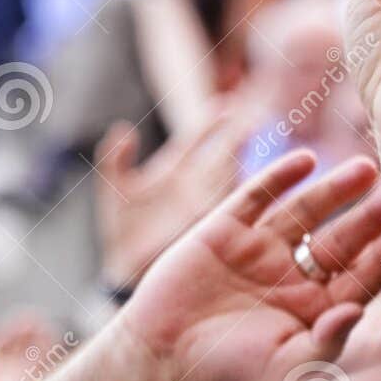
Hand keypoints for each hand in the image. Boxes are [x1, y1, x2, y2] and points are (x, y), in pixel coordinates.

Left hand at [94, 115, 247, 286]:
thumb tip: (123, 129)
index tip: (225, 106)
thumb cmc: (123, 234)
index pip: (196, 141)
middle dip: (238, 137)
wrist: (126, 274)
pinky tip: (260, 192)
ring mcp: (204, 209)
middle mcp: (195, 187)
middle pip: (221, 156)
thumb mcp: (114, 192)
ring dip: (247, 166)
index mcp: (174, 172)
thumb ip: (114, 160)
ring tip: (266, 152)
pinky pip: (230, 214)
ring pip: (230, 182)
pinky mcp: (207, 231)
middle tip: (257, 118)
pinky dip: (246, 204)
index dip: (210, 124)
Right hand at [109, 151, 380, 380]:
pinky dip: (280, 175)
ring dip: (337, 190)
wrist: (156, 358)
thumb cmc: (227, 373)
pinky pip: (258, 194)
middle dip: (370, 220)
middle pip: (343, 239)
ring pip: (308, 211)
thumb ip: (328, 340)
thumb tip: (359, 311)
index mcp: (315, 308)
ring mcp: (260, 248)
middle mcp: (293, 275)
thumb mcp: (286, 365)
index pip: (362, 278)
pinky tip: (306, 160)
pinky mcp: (226, 228)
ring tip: (367, 170)